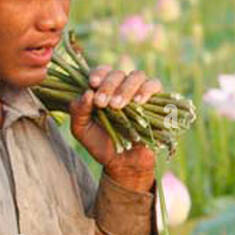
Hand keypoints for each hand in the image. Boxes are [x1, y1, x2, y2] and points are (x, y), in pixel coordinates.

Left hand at [67, 67, 162, 191]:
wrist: (124, 163)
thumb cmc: (101, 145)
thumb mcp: (82, 130)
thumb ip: (78, 111)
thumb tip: (87, 93)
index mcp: (103, 89)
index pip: (102, 71)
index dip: (98, 74)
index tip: (93, 84)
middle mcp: (122, 87)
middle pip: (118, 73)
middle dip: (109, 85)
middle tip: (103, 103)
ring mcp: (139, 92)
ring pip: (137, 76)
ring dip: (126, 88)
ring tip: (118, 106)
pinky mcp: (156, 101)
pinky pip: (155, 85)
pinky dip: (147, 90)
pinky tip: (139, 102)